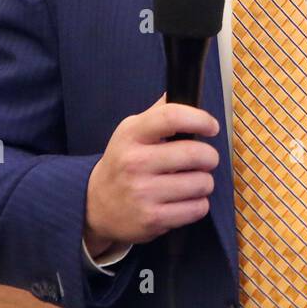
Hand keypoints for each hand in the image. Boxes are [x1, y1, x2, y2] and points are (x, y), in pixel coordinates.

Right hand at [84, 94, 219, 252]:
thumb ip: (158, 112)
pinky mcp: (152, 219)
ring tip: (192, 181)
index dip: (200, 119)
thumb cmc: (122, 162)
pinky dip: (199, 204)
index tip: (212, 126)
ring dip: (205, 182)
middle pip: (195, 153)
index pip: (172, 117)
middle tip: (205, 159)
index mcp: (132, 134)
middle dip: (209, 156)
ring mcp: (143, 193)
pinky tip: (186, 200)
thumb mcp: (131, 132)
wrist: (95, 204)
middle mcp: (135, 162)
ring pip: (201, 183)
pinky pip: (197, 208)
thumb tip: (181, 88)